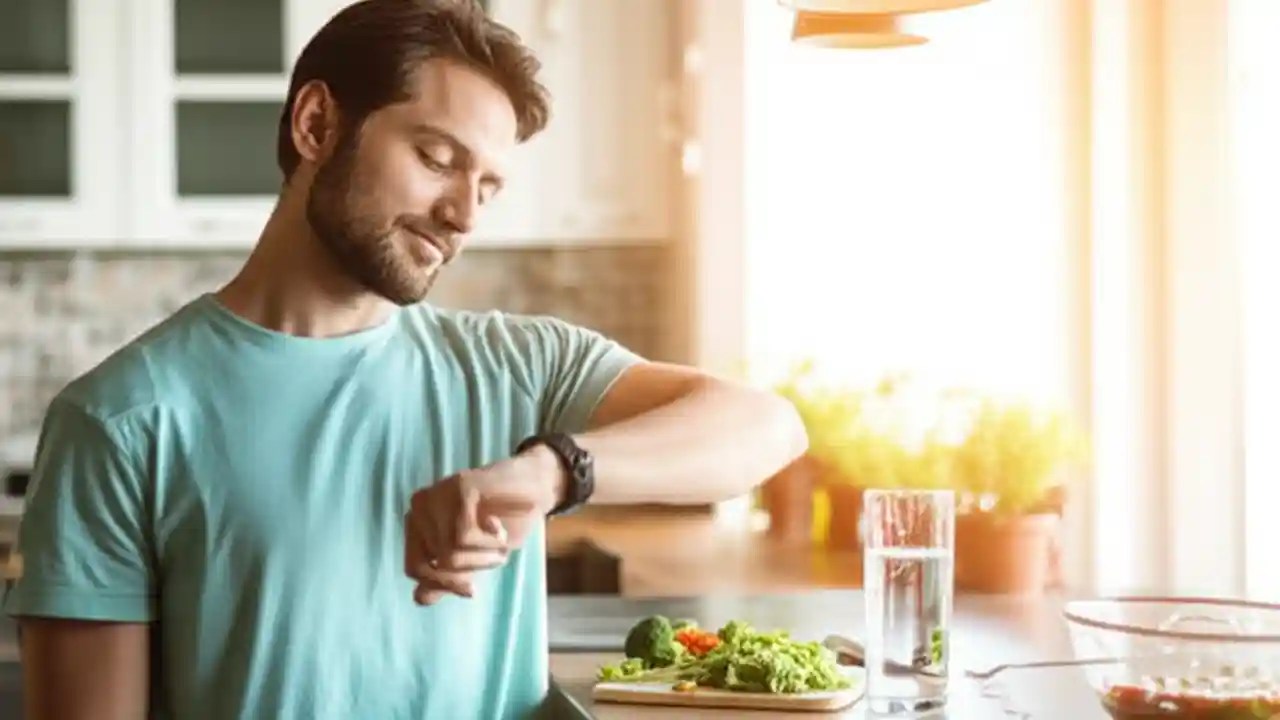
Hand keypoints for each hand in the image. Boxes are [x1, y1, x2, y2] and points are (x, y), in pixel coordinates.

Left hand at [404, 447, 565, 604]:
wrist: (535, 485)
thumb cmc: (504, 519)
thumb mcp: (474, 556)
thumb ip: (448, 575)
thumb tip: (419, 598)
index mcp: (418, 522)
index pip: (414, 569)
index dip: (443, 585)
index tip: (472, 590)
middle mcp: (419, 507)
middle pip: (428, 566)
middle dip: (467, 571)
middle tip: (495, 558)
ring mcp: (437, 495)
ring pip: (447, 555)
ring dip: (483, 557)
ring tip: (499, 540)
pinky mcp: (459, 487)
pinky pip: (464, 537)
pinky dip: (489, 542)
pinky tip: (498, 526)